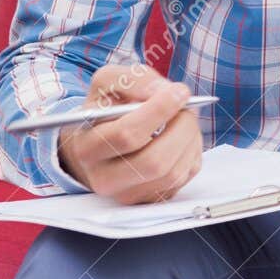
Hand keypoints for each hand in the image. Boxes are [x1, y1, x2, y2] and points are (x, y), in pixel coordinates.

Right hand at [57, 64, 203, 203]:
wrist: (100, 139)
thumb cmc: (106, 108)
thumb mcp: (109, 82)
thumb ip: (133, 79)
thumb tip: (162, 92)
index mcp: (87, 147)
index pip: (126, 135)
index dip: (159, 110)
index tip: (179, 91)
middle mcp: (104, 178)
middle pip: (154, 161)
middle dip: (181, 128)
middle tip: (188, 107)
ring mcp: (128, 194)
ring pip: (173, 172)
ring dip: (190, 140)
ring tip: (185, 119)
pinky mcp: (151, 199)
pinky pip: (184, 177)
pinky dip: (192, 152)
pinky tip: (181, 137)